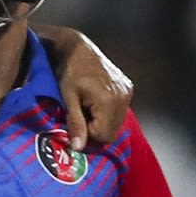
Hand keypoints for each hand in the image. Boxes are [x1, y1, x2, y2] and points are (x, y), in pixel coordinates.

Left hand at [35, 26, 133, 148]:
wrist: (76, 49)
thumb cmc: (68, 72)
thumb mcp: (68, 98)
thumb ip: (75, 123)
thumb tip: (78, 147)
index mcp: (108, 100)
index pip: (102, 135)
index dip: (87, 134)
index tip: (75, 123)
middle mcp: (122, 97)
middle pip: (112, 132)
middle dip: (95, 130)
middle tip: (80, 116)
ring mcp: (127, 92)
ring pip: (117, 123)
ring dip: (101, 122)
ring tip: (86, 108)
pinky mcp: (127, 88)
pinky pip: (119, 112)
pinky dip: (107, 113)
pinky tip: (95, 102)